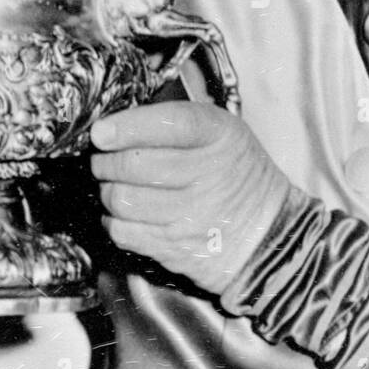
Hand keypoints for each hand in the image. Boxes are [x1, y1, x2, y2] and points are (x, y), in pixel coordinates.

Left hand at [90, 101, 292, 294]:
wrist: (267, 234)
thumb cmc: (237, 176)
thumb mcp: (224, 132)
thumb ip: (176, 121)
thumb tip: (114, 126)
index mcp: (221, 137)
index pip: (168, 125)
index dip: (128, 127)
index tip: (102, 132)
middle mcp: (207, 175)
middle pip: (134, 164)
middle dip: (107, 161)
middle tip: (105, 158)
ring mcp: (191, 216)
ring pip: (122, 199)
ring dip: (108, 191)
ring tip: (117, 185)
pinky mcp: (175, 247)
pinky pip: (123, 231)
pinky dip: (114, 220)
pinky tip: (126, 212)